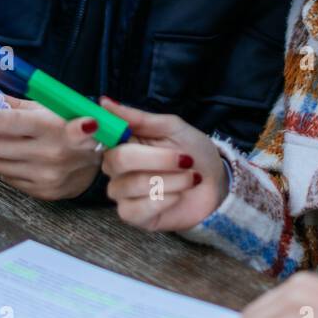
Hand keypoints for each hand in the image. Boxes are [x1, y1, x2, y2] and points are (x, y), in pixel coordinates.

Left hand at [0, 97, 103, 200]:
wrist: (98, 160)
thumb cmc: (69, 125)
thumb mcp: (50, 107)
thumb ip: (17, 103)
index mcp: (51, 125)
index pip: (8, 121)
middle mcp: (49, 152)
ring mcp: (45, 175)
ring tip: (16, 145)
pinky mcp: (43, 192)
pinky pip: (6, 178)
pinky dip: (10, 167)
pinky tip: (26, 160)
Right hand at [99, 96, 226, 231]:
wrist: (215, 183)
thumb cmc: (193, 152)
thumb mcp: (171, 127)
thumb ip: (138, 118)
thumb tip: (105, 102)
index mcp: (122, 142)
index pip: (102, 135)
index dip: (104, 131)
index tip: (126, 129)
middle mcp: (116, 168)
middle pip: (118, 160)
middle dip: (158, 159)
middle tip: (185, 159)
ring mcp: (123, 193)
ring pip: (133, 185)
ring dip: (171, 180)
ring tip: (190, 177)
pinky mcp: (133, 215)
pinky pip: (137, 209)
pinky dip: (165, 200)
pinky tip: (178, 196)